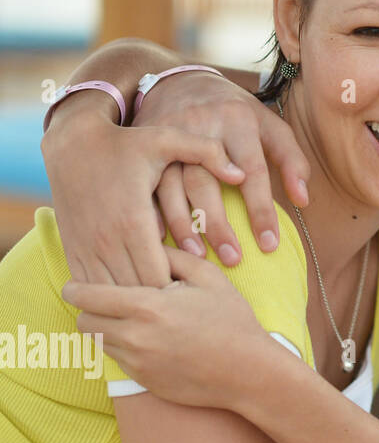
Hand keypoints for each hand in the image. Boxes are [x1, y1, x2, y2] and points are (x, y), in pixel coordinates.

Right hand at [42, 103, 246, 286]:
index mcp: (134, 219)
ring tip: (163, 303)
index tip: (200, 290)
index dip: (180, 290)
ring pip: (111, 292)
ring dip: (136, 300)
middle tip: (186, 303)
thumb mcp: (167, 139)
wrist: (73, 143)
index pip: (160, 274)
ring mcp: (87, 246)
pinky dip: (110, 294)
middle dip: (162, 301)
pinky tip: (133, 294)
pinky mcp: (72, 248)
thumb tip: (241, 174)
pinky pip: (89, 285)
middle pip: (137, 289)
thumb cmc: (126, 143)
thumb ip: (207, 152)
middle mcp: (107, 238)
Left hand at [64, 246, 281, 410]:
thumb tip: (148, 244)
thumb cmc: (232, 320)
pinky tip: (148, 338)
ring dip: (106, 328)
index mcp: (148, 307)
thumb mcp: (209, 278)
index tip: (75, 284)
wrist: (247, 370)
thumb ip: (174, 257)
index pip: (88, 297)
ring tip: (129, 318)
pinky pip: (116, 359)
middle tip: (103, 301)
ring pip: (98, 342)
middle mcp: (135, 337)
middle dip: (88, 309)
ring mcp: (137, 362)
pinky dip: (124, 347)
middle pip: (84, 321)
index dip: (76, 289)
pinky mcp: (141, 380)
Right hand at [133, 71, 310, 268]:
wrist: (183, 82)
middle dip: (219, 224)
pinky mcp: (145, 146)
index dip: (261, 210)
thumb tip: (304, 200)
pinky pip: (146, 184)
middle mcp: (201, 128)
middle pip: (207, 182)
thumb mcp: (270, 126)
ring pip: (171, 186)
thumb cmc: (236, 113)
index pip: (252, 172)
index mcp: (237, 121)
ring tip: (198, 257)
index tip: (269, 245)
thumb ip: (291, 160)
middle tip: (233, 259)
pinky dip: (153, 213)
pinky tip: (160, 239)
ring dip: (184, 224)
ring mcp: (167, 136)